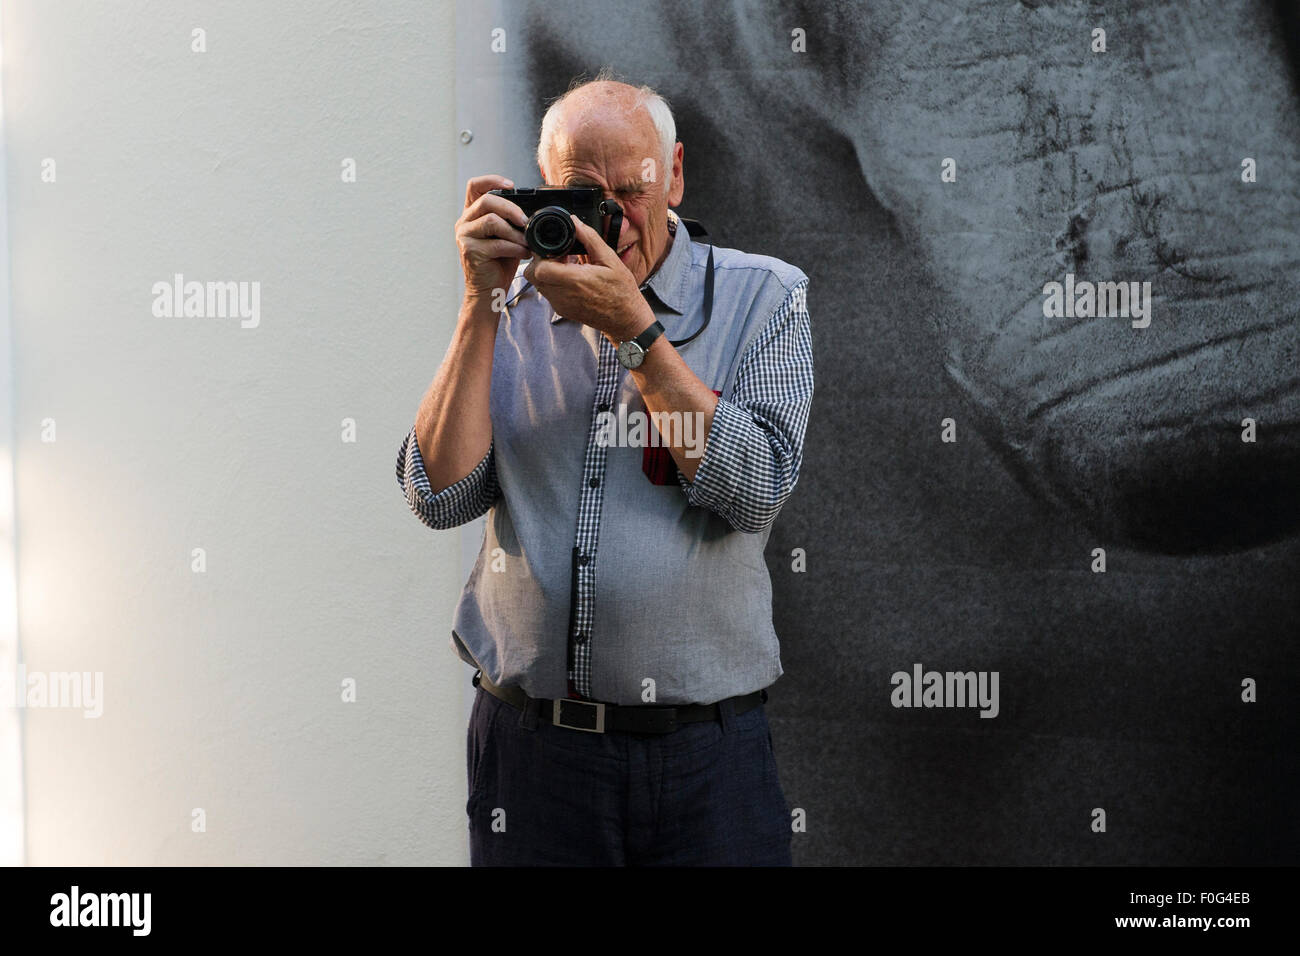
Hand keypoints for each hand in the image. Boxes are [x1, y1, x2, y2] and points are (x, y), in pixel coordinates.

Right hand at [454, 174, 531, 301]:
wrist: (489, 290)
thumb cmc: (499, 262)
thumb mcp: (507, 235)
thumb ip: (512, 220)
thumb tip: (534, 208)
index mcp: (472, 214)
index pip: (475, 186)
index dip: (492, 179)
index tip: (511, 184)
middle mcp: (464, 222)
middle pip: (486, 200)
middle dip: (511, 208)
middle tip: (525, 222)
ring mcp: (464, 236)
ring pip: (491, 221)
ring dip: (514, 232)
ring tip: (526, 242)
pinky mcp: (470, 252)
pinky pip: (497, 243)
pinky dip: (515, 248)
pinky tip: (524, 253)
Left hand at [523, 216, 655, 341]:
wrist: (625, 319)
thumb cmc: (621, 291)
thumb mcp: (610, 259)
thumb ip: (590, 239)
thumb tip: (575, 222)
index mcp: (576, 281)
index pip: (540, 268)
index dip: (542, 254)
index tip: (555, 247)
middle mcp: (564, 295)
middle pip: (533, 275)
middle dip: (540, 261)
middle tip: (558, 254)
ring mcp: (561, 305)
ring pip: (537, 283)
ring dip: (546, 271)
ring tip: (565, 264)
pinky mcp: (561, 310)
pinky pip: (547, 292)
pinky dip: (552, 281)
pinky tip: (569, 276)